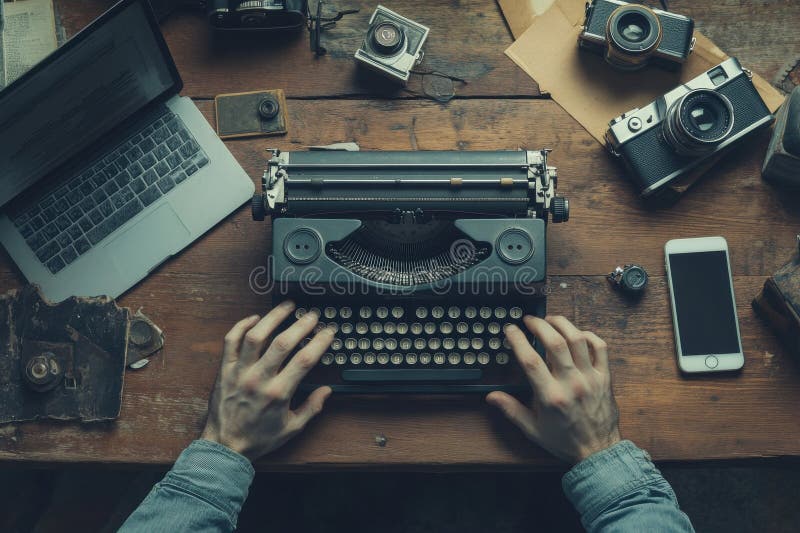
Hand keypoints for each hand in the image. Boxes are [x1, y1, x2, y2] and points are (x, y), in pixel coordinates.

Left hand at [201, 301, 332, 461]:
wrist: (224, 446)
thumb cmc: (258, 438)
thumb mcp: (292, 428)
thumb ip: (312, 408)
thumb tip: (326, 391)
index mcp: (278, 394)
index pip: (305, 360)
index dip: (320, 342)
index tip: (328, 332)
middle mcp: (259, 379)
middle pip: (283, 343)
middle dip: (301, 325)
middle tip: (311, 316)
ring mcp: (240, 372)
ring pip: (256, 336)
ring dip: (272, 318)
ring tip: (286, 307)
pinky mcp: (225, 370)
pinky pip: (231, 341)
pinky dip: (242, 326)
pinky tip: (255, 318)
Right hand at [487, 316, 620, 464]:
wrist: (599, 452)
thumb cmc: (564, 441)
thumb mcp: (533, 430)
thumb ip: (511, 410)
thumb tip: (491, 397)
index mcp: (551, 397)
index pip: (531, 360)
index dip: (518, 340)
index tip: (511, 329)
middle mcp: (572, 383)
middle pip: (555, 343)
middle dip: (539, 325)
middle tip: (529, 320)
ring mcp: (591, 378)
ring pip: (578, 340)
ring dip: (562, 324)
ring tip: (550, 320)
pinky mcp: (605, 377)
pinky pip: (600, 347)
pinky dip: (588, 335)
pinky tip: (576, 333)